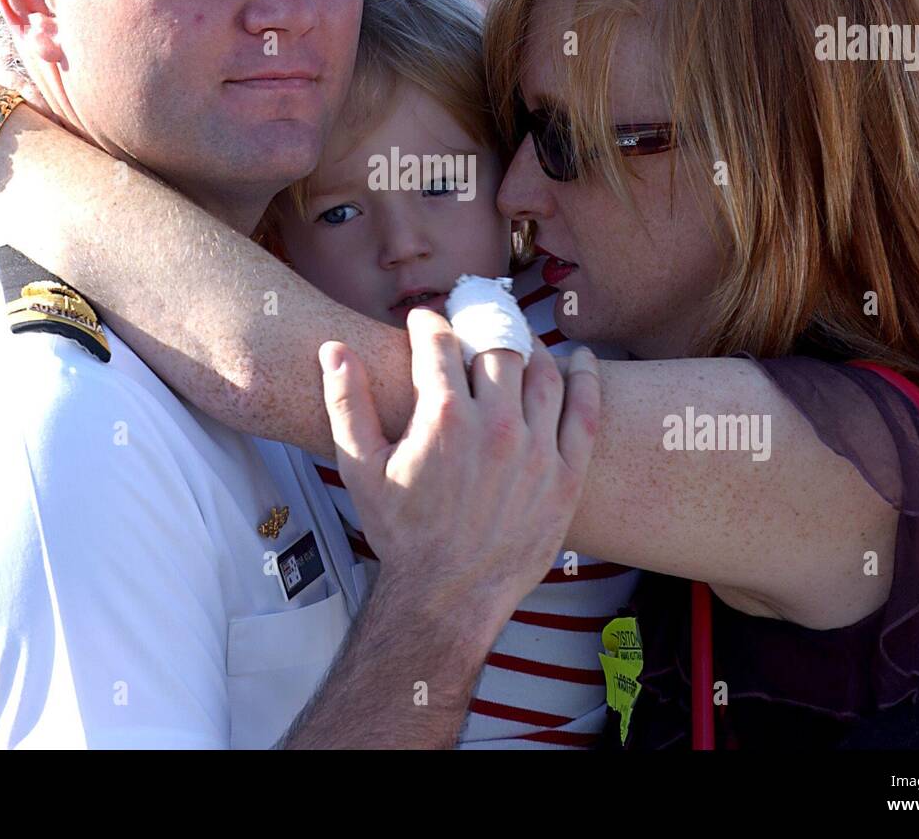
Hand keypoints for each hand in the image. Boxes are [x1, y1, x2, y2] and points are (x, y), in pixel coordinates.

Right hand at [319, 309, 599, 637]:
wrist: (448, 597)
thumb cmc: (402, 533)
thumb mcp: (359, 468)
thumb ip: (346, 403)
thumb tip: (333, 350)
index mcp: (444, 417)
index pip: (439, 343)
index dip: (428, 323)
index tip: (423, 321)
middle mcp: (495, 425)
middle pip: (497, 346)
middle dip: (481, 324)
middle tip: (472, 322)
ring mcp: (536, 450)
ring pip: (543, 372)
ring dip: (530, 346)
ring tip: (519, 340)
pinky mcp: (565, 477)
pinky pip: (585, 413)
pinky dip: (585, 379)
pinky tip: (579, 359)